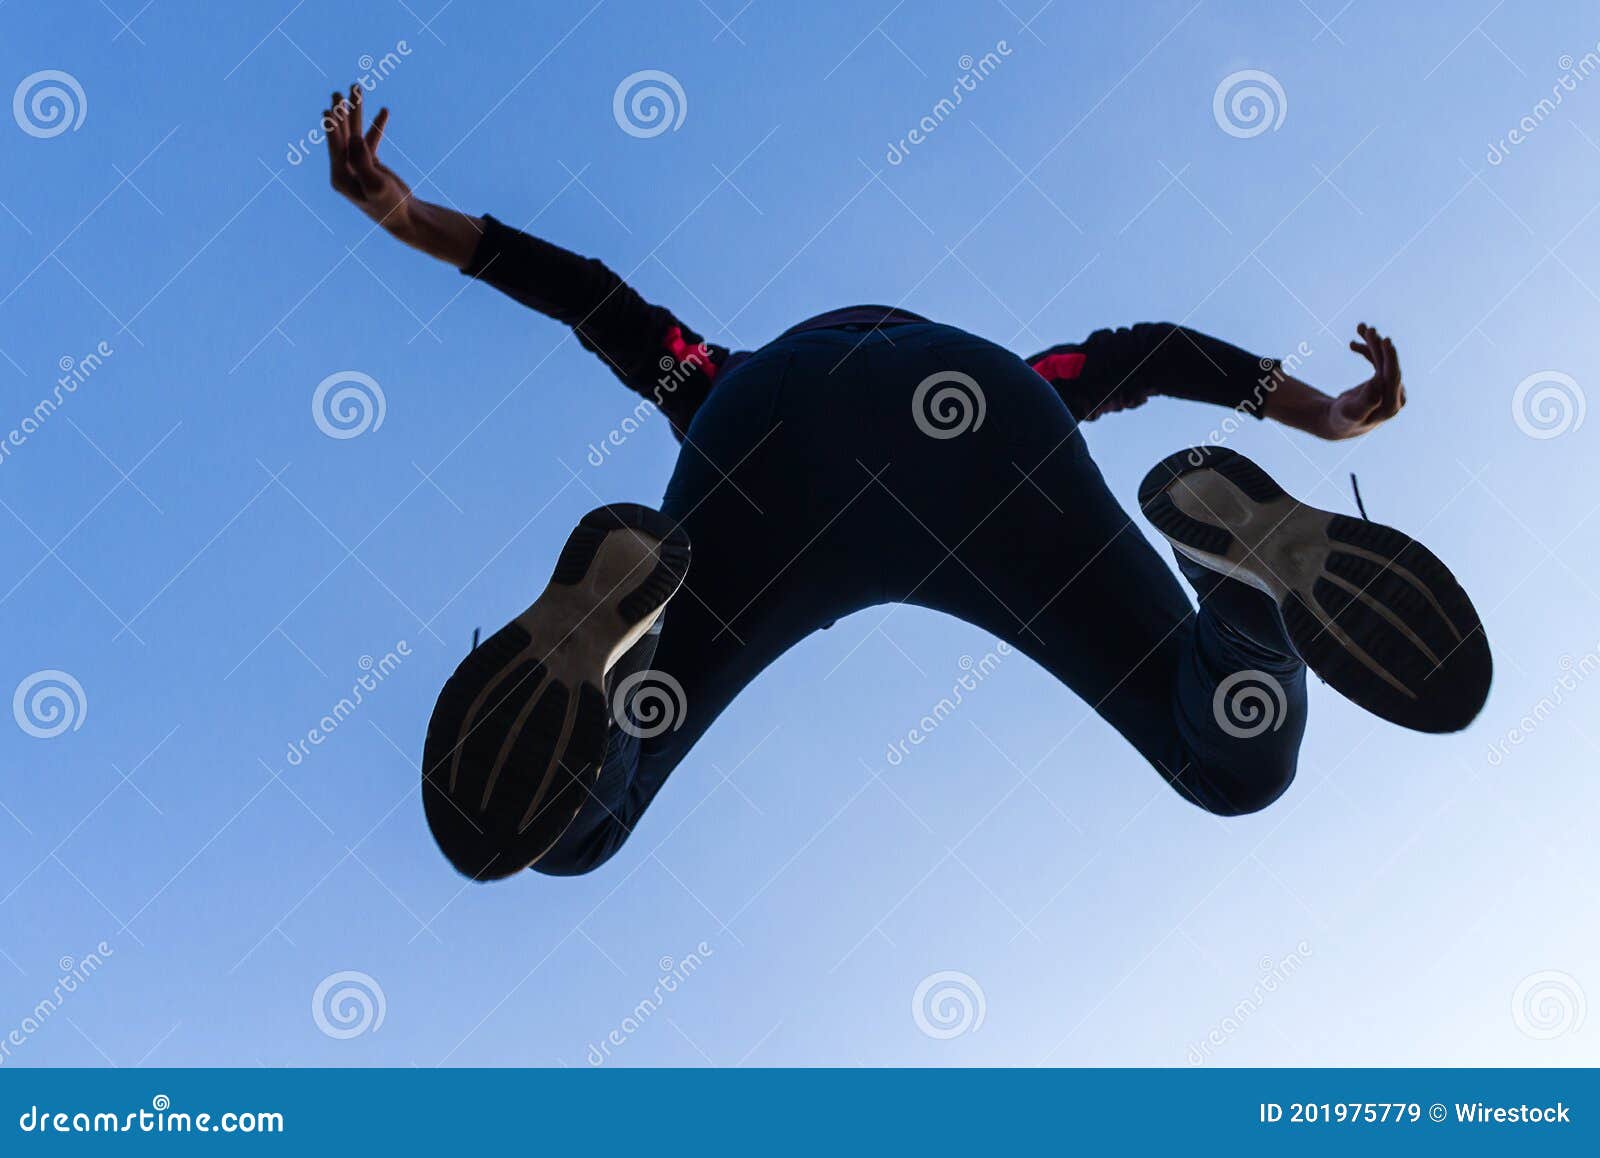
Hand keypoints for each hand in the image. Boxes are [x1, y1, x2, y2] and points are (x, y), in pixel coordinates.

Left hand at [324, 84, 412, 235]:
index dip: (332, 129)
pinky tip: (384, 111)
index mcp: (340, 177)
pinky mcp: (369, 163)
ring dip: (356, 112)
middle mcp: (344, 169)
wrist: (405, 217)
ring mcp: (356, 165)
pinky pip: (370, 139)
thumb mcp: (376, 186)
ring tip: (356, 89)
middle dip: (341, 113)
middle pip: (341, 136)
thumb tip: (354, 137)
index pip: (335, 148)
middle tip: (338, 93)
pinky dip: (376, 126)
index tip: (328, 111)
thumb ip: (362, 161)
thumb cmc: (390, 205)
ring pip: (355, 133)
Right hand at [1320, 322, 1405, 438]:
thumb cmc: (1343, 419)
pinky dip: (1368, 350)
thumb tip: (1377, 383)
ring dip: (1372, 344)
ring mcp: (1392, 388)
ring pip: (1384, 360)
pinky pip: (1379, 361)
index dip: (1390, 359)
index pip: (1393, 378)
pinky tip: (1353, 344)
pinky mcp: (1385, 381)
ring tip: (1360, 328)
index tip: (1385, 341)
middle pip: (1389, 366)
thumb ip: (1365, 402)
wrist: (1340, 422)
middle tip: (1368, 329)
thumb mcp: (1351, 413)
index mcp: (1391, 406)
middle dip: (1379, 346)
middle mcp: (1395, 396)